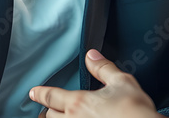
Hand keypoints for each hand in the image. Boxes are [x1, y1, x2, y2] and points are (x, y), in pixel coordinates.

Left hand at [29, 49, 160, 117]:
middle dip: (48, 111)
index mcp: (79, 103)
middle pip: (50, 116)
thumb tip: (92, 56)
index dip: (40, 93)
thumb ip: (104, 68)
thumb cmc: (135, 112)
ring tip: (55, 117)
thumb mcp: (122, 82)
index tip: (33, 92)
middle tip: (47, 109)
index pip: (51, 96)